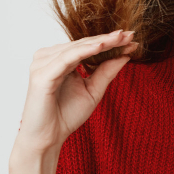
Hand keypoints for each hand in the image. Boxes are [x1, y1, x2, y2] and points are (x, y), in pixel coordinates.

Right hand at [14, 29, 137, 156]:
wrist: (47, 139)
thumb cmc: (65, 116)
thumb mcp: (93, 91)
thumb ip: (106, 72)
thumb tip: (125, 55)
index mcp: (59, 60)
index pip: (87, 46)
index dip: (110, 42)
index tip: (132, 38)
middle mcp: (48, 58)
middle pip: (83, 44)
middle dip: (108, 39)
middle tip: (130, 35)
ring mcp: (43, 64)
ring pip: (76, 48)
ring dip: (100, 42)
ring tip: (120, 38)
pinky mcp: (42, 74)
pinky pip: (67, 58)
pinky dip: (85, 51)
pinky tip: (101, 46)